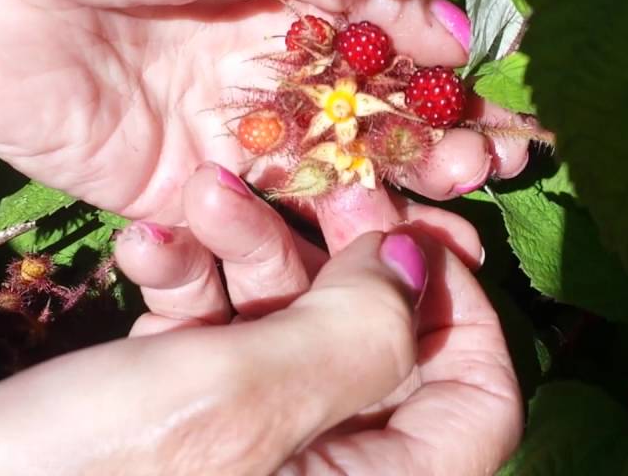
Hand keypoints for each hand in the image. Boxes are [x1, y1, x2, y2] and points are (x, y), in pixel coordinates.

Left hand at [0, 0, 530, 229]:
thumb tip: (449, 28)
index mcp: (296, 4)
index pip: (396, 54)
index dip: (453, 85)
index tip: (511, 112)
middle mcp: (274, 75)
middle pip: (376, 124)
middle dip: (438, 144)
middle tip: (490, 165)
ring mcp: (233, 138)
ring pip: (333, 179)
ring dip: (393, 194)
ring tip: (452, 201)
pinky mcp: (185, 195)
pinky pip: (258, 228)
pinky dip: (309, 241)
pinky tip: (360, 248)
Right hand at [0, 164, 522, 474]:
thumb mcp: (238, 401)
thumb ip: (356, 335)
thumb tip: (424, 267)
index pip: (480, 403)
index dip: (463, 311)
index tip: (415, 229)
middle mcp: (314, 467)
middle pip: (379, 342)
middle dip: (339, 254)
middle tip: (310, 180)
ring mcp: (238, 437)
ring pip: (288, 319)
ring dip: (250, 247)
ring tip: (200, 197)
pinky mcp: (167, 407)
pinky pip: (211, 328)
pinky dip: (189, 279)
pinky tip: (148, 242)